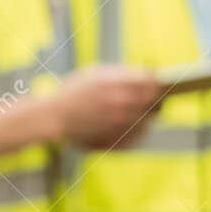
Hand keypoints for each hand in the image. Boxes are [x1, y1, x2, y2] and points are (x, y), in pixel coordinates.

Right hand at [52, 65, 166, 149]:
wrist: (52, 116)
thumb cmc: (73, 92)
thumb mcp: (95, 72)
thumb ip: (122, 73)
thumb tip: (148, 74)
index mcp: (116, 83)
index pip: (151, 80)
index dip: (156, 81)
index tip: (158, 81)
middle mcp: (121, 103)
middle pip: (154, 100)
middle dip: (157, 98)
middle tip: (157, 98)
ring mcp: (119, 123)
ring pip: (149, 119)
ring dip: (149, 114)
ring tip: (145, 111)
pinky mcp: (117, 138)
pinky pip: (139, 134)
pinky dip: (141, 129)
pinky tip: (135, 124)